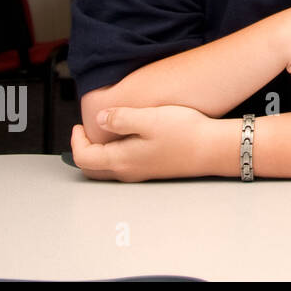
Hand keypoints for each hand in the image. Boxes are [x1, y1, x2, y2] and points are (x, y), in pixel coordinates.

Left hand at [71, 105, 217, 181]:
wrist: (214, 148)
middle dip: (84, 150)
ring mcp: (142, 172)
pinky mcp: (154, 168)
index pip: (84, 157)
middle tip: (86, 132)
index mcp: (122, 159)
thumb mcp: (149, 119)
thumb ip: (120, 118)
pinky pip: (125, 165)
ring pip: (109, 167)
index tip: (79, 125)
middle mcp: (129, 170)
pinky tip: (130, 137)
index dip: (76, 141)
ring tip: (106, 131)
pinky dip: (116, 153)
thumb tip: (98, 119)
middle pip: (94, 167)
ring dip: (101, 151)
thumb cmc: (185, 134)